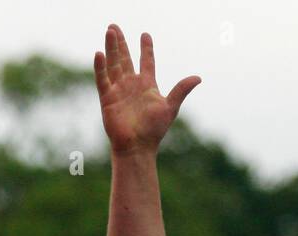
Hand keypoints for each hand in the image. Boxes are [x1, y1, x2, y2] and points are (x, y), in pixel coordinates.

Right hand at [94, 25, 199, 153]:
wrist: (137, 146)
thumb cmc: (154, 130)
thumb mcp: (170, 107)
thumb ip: (181, 90)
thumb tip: (198, 77)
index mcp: (147, 85)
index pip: (146, 61)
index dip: (146, 48)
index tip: (145, 34)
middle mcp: (131, 85)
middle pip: (125, 58)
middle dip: (121, 42)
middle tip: (115, 26)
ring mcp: (118, 91)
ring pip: (113, 64)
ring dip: (111, 48)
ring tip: (109, 31)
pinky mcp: (107, 98)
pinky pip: (103, 79)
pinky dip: (100, 67)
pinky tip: (100, 53)